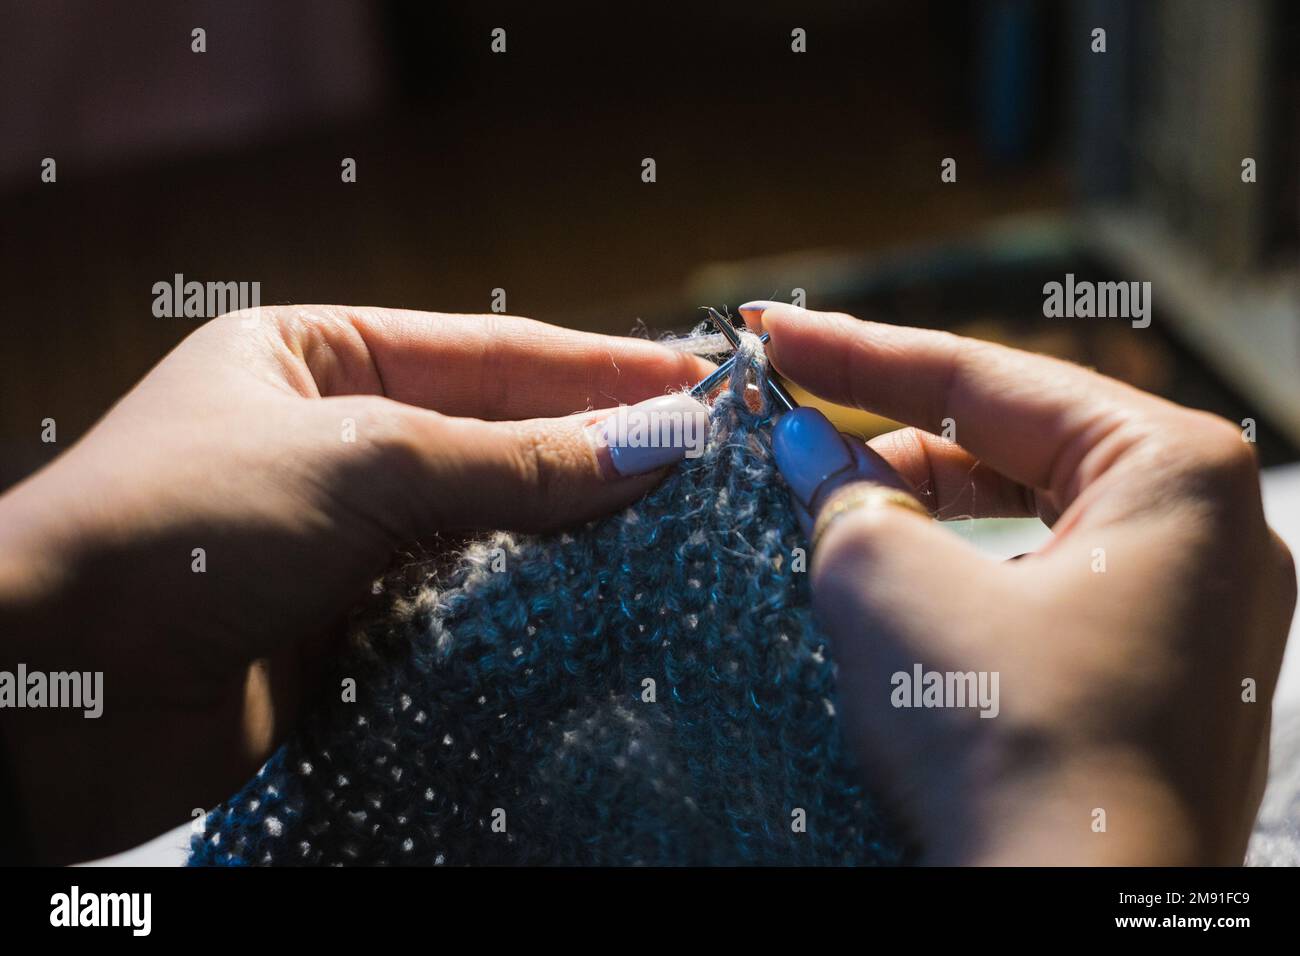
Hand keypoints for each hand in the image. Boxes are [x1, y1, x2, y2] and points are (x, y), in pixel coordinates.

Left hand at [0, 305, 710, 862]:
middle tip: (709, 453)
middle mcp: (332, 441)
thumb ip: (512, 460)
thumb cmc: (183, 525)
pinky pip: (463, 603)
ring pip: (488, 526)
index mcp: (315, 357)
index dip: (598, 365)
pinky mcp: (350, 628)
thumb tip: (650, 445)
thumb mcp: (362, 458)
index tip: (697, 377)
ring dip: (575, 531)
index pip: (487, 352)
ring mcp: (343, 539)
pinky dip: (530, 603)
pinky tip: (602, 598)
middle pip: (495, 437)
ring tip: (680, 524)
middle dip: (597, 446)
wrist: (50, 690)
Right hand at [740, 301, 1295, 864]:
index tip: (771, 335)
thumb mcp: (887, 582)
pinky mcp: (1159, 678)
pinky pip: (1046, 587)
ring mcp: (1194, 613)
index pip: (984, 377)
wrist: (1073, 925)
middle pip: (1012, 442)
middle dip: (889, 432)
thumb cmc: (1010, 746)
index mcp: (1175, 470)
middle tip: (787, 428)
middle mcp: (1211, 531)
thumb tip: (802, 449)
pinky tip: (891, 581)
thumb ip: (840, 489)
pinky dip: (964, 571)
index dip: (856, 353)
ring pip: (1028, 518)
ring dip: (920, 506)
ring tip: (825, 506)